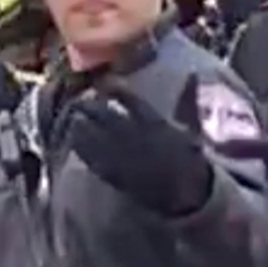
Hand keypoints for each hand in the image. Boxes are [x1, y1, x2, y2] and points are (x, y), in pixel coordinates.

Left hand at [62, 80, 213, 216]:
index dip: (113, 88)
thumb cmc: (189, 159)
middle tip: (79, 103)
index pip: (126, 96)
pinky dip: (81, 147)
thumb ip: (186, 100)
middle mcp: (132, 133)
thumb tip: (192, 74)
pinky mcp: (112, 172)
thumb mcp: (188, 126)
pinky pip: (89, 157)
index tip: (105, 83)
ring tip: (75, 121)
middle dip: (87, 106)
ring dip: (80, 125)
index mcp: (151, 119)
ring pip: (90, 133)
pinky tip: (76, 142)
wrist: (185, 192)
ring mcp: (120, 153)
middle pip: (101, 113)